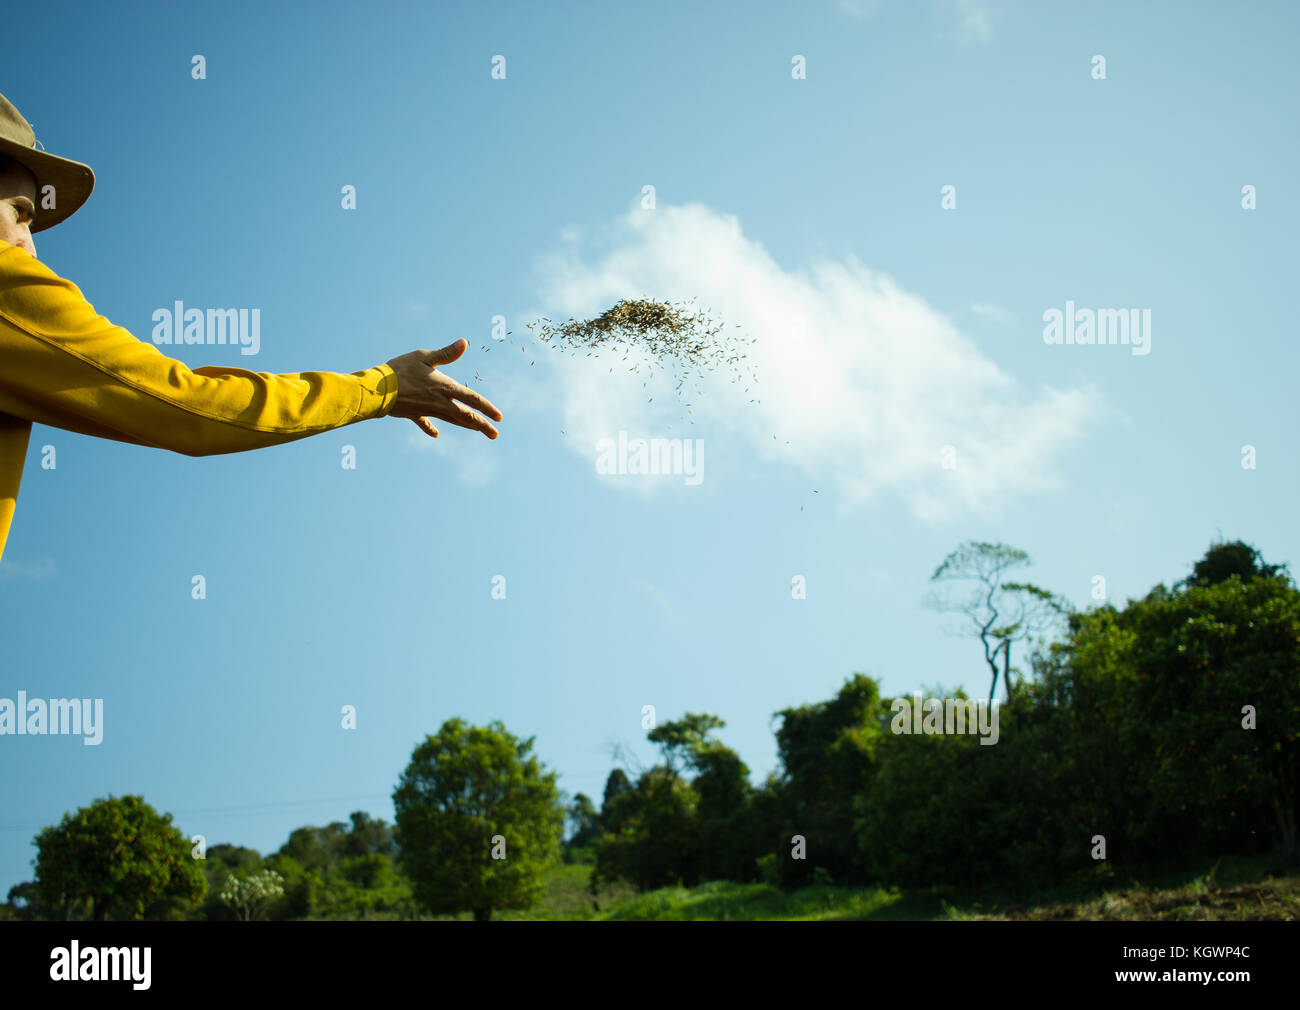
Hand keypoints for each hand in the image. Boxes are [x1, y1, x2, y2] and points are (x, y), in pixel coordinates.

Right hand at [384, 340, 502, 438]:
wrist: (378, 390)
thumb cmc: (401, 370)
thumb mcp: (424, 357)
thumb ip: (446, 353)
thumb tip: (464, 343)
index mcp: (445, 387)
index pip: (472, 399)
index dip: (487, 408)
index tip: (499, 418)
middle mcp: (440, 402)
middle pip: (466, 416)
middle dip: (482, 425)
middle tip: (495, 435)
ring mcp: (428, 410)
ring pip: (451, 420)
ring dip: (466, 426)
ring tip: (478, 430)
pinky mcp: (413, 414)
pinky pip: (425, 423)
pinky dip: (430, 428)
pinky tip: (436, 435)